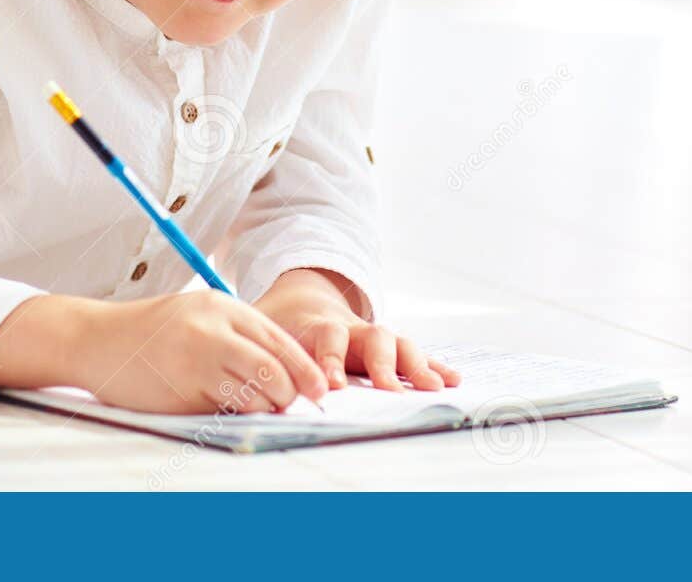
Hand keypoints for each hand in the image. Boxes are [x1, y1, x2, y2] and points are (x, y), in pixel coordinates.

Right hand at [75, 289, 328, 414]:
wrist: (96, 339)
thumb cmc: (154, 330)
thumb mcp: (200, 315)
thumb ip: (238, 335)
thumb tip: (286, 372)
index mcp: (223, 308)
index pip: (280, 341)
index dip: (305, 370)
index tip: (320, 390)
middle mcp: (213, 331)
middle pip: (273, 371)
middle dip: (288, 394)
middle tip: (288, 405)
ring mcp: (196, 363)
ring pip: (253, 395)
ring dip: (262, 407)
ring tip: (255, 406)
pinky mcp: (180, 393)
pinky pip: (223, 412)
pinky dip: (232, 415)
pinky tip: (224, 409)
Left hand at [253, 268, 461, 392]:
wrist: (304, 300)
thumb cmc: (280, 325)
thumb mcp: (263, 331)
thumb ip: (256, 351)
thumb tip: (237, 378)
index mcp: (320, 326)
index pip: (327, 338)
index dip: (330, 360)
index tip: (331, 386)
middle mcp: (354, 330)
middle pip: (375, 338)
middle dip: (384, 365)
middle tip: (390, 390)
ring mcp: (376, 339)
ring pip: (401, 345)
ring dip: (418, 366)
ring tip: (434, 387)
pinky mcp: (391, 351)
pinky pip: (417, 357)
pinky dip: (436, 367)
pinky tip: (454, 380)